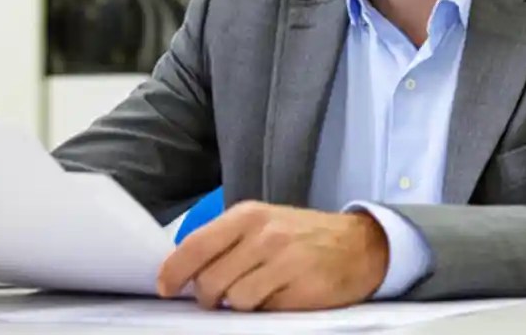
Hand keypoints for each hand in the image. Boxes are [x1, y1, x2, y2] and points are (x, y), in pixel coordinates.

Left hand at [156, 201, 387, 311]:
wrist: (359, 245)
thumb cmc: (303, 236)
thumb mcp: (263, 225)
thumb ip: (226, 242)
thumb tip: (186, 272)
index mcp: (248, 215)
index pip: (196, 245)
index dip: (174, 271)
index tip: (166, 288)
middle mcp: (264, 234)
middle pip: (210, 280)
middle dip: (209, 297)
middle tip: (218, 298)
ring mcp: (284, 260)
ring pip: (235, 299)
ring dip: (239, 304)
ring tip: (256, 293)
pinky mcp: (301, 287)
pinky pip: (264, 310)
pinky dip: (264, 310)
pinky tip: (277, 296)